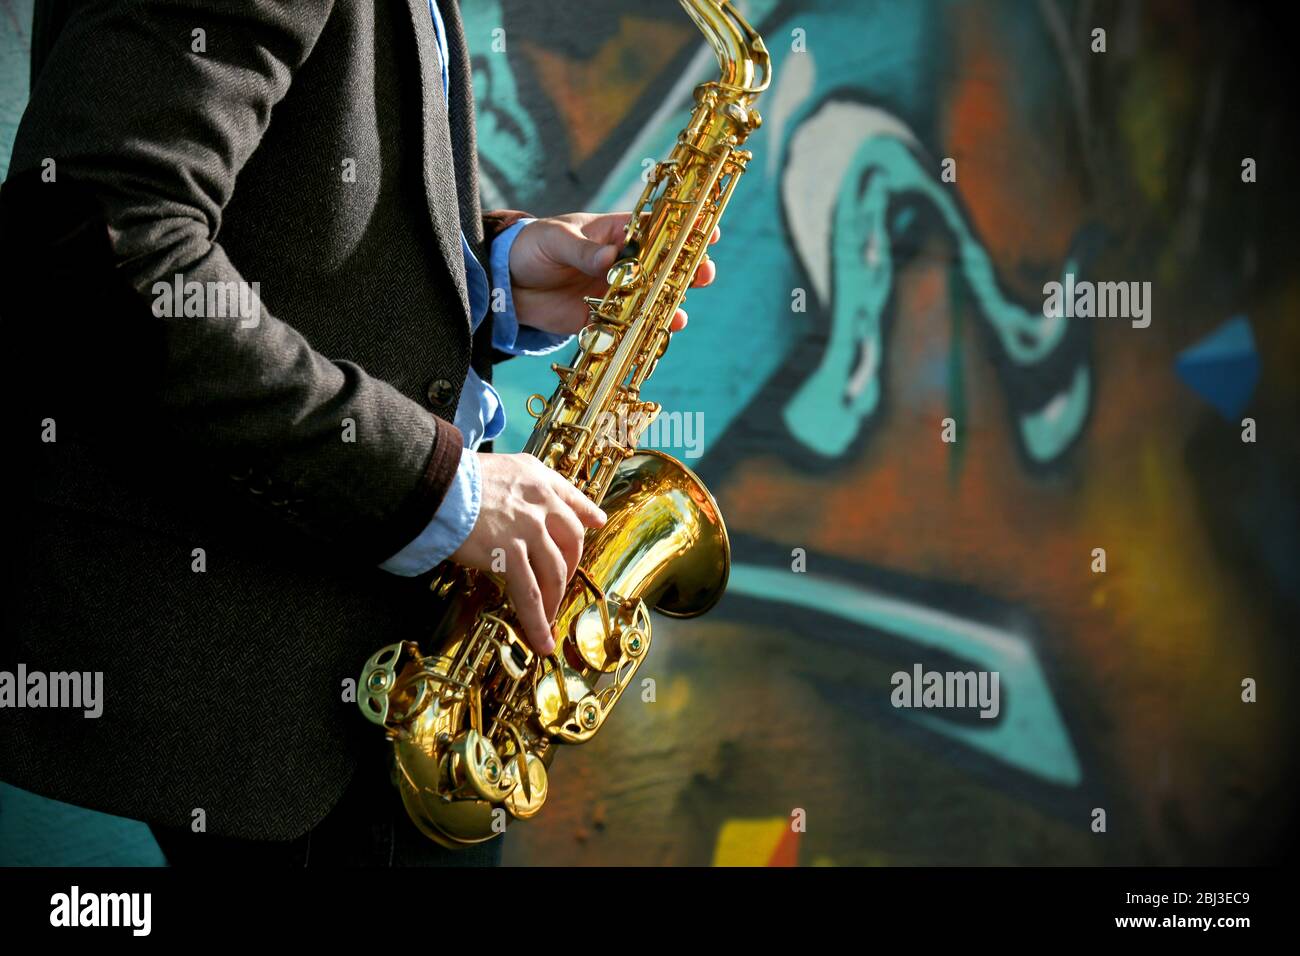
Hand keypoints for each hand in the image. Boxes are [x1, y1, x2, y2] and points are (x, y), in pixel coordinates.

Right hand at [449, 452, 606, 654]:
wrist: (434, 483)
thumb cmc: (452, 477)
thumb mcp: (496, 467)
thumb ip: (515, 483)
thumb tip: (511, 501)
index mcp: (536, 477)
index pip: (571, 497)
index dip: (586, 513)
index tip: (596, 521)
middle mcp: (540, 502)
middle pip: (571, 539)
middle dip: (570, 565)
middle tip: (561, 582)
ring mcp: (529, 529)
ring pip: (554, 572)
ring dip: (554, 600)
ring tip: (549, 619)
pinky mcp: (510, 554)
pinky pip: (529, 594)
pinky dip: (536, 621)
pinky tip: (541, 639)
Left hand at [508, 211, 719, 336]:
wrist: (508, 284)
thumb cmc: (533, 247)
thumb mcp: (555, 241)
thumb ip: (582, 250)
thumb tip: (610, 257)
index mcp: (615, 233)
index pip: (656, 229)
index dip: (684, 230)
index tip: (709, 232)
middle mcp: (622, 263)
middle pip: (664, 267)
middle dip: (687, 270)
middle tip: (704, 274)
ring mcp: (616, 292)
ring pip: (653, 299)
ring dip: (670, 307)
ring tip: (680, 316)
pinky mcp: (604, 319)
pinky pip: (629, 327)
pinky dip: (644, 333)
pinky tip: (657, 338)